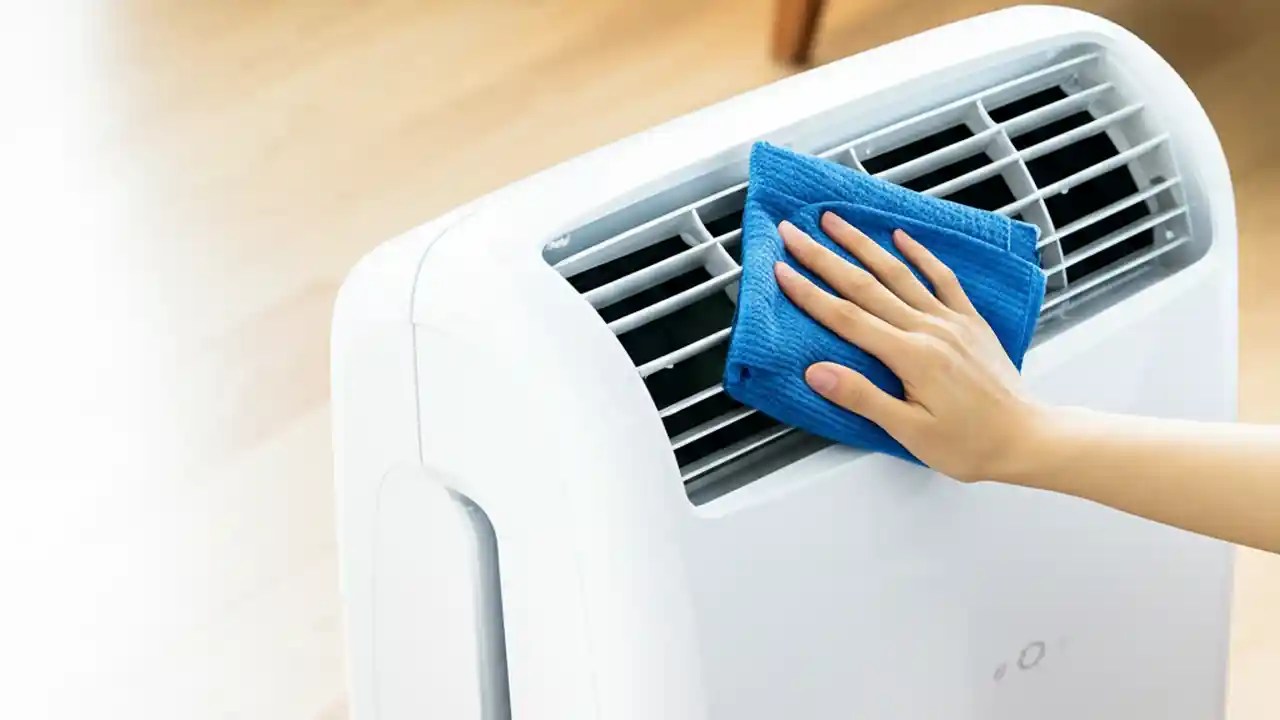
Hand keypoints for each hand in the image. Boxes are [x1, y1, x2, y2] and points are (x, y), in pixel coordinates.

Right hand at [773, 212, 1044, 481]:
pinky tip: (902, 236)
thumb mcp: (910, 431)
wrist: (1026, 438)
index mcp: (910, 356)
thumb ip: (863, 397)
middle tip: (794, 233)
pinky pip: (942, 278)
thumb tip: (818, 372)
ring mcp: (950, 321)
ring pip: (898, 272)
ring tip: (836, 221)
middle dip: (824, 257)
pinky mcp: (969, 321)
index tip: (782, 271)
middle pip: (864, 286)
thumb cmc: (969, 444)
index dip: (810, 293)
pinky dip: (920, 254)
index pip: (846, 318)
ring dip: (863, 244)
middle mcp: (929, 330)